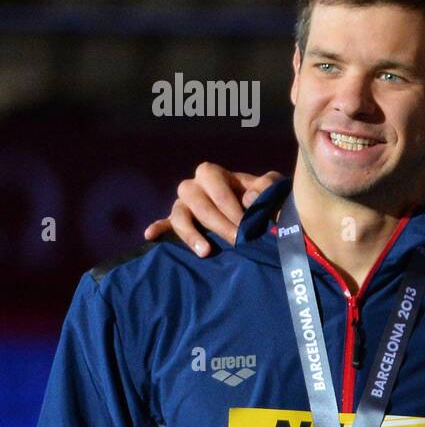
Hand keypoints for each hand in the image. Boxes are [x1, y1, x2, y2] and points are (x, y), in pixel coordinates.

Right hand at [143, 163, 283, 255]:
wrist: (259, 214)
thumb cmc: (263, 198)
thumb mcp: (272, 188)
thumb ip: (267, 186)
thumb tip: (248, 198)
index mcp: (214, 174)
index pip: (215, 185)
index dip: (229, 205)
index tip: (245, 224)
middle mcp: (194, 186)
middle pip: (197, 202)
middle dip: (217, 223)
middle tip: (236, 241)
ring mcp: (184, 204)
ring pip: (179, 214)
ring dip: (191, 233)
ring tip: (205, 252)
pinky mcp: (178, 221)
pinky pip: (165, 223)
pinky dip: (158, 228)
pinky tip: (150, 236)